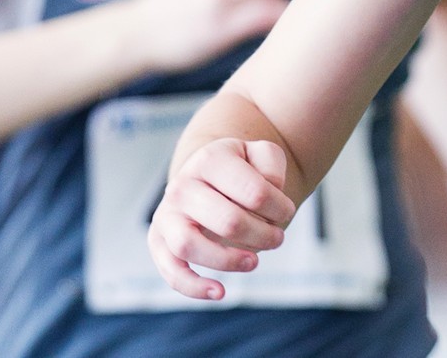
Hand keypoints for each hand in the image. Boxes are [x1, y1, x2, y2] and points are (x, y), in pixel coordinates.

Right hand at [148, 137, 296, 300]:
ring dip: (228, 261)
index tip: (287, 211)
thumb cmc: (242, 170)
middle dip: (262, 236)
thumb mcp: (261, 154)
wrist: (208, 177)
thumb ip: (272, 166)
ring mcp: (167, 214)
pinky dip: (192, 287)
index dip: (279, 208)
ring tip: (254, 262)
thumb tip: (268, 192)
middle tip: (277, 239)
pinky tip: (220, 292)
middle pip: (227, 221)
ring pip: (189, 246)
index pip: (255, 192)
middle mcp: (182, 185)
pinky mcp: (158, 241)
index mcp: (211, 159)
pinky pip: (170, 270)